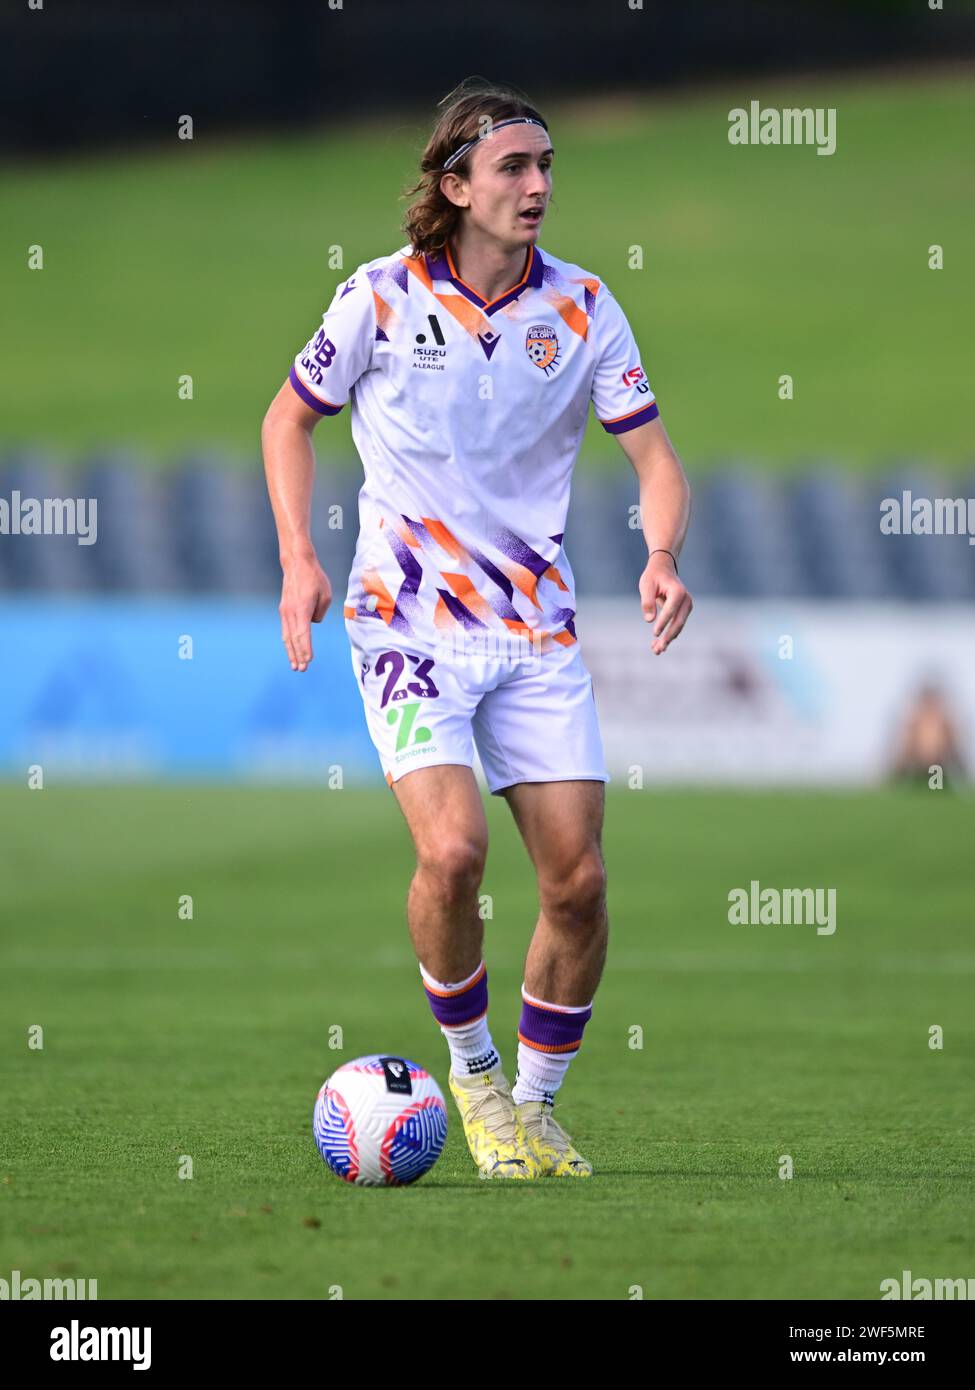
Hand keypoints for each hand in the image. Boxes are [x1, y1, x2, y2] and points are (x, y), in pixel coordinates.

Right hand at [279, 553, 331, 670]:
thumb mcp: (326, 595)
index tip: (308, 660)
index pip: (304, 633)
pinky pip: (286, 630)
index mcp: (302, 609)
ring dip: (292, 652)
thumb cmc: (315, 578)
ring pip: (287, 637)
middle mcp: (291, 612)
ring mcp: (285, 612)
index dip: (306, 648)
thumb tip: (312, 623)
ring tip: (295, 665)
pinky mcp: (284, 610)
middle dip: (298, 655)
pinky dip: (289, 642)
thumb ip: (320, 613)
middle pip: (294, 639)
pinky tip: (291, 651)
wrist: (297, 564)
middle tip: (301, 669)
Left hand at [638, 554, 692, 654]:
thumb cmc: (653, 576)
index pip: (670, 610)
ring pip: (678, 626)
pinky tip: (658, 646)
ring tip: (656, 651)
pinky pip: (676, 625)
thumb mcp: (646, 585)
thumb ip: (647, 602)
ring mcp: (687, 607)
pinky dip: (668, 635)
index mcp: (678, 592)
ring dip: (668, 639)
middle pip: (679, 622)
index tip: (654, 633)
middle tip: (658, 649)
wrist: (663, 569)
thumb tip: (649, 620)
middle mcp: (686, 600)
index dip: (663, 622)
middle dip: (668, 636)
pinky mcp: (683, 612)